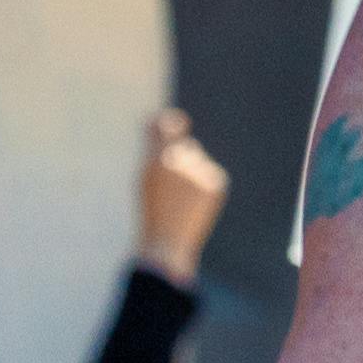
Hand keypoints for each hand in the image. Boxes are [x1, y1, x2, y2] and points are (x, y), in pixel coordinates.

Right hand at [130, 107, 225, 286]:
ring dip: (193, 170)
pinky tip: (194, 202)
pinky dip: (204, 182)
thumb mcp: (146, 177)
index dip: (170, 122)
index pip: (168, 127)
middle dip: (182, 156)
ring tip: (182, 198)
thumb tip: (159, 120)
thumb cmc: (152, 209)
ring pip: (198, 158)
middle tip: (173, 184)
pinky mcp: (216, 181)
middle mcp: (180, 161)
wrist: (169, 242)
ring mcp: (200, 171)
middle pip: (187, 145)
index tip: (174, 120)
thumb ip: (154, 147)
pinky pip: (211, 172)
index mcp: (158, 159)